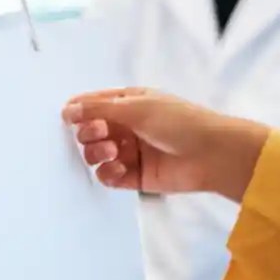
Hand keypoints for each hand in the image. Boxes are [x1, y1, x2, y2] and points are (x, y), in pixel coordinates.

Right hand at [62, 88, 269, 202]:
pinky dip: (108, 174)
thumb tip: (67, 110)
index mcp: (129, 103)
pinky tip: (119, 170)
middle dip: (89, 132)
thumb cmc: (178, 122)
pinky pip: (109, 176)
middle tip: (102, 134)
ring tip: (115, 152)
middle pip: (90, 130)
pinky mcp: (136, 176)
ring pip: (96, 154)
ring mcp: (131, 152)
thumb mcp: (136, 108)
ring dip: (98, 153)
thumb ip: (99, 109)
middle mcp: (127, 126)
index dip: (78, 111)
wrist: (212, 154)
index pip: (93, 104)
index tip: (68, 118)